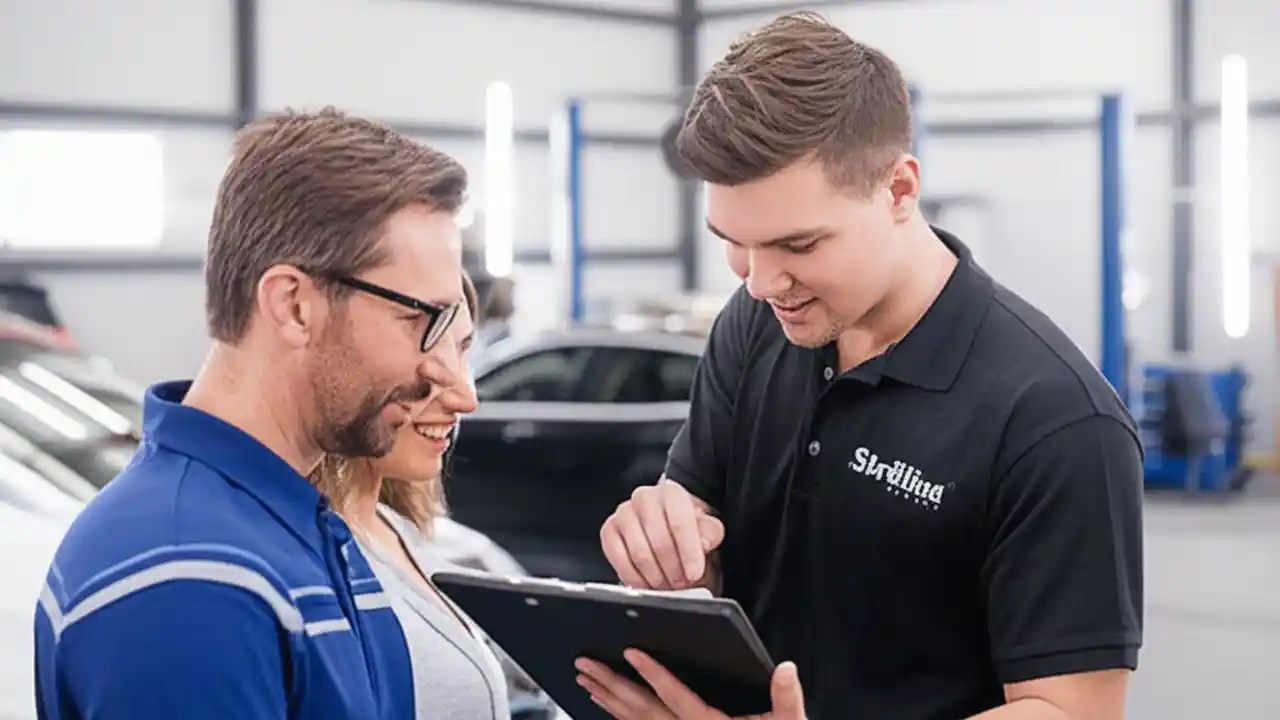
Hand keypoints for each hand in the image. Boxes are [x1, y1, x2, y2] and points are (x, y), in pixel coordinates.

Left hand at [575, 650, 805, 719]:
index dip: (654, 674)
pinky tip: (604, 704)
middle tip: (585, 663)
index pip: (676, 697)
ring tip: (585, 679)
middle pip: (642, 709)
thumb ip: (787, 699)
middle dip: (612, 684)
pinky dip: (619, 717)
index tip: (632, 653)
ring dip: (607, 700)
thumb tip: (785, 669)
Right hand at [601, 477, 724, 589]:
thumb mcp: (708, 529)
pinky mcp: (609, 531)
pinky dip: (636, 578)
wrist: (669, 529)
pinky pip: (619, 560)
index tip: (695, 573)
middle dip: (674, 569)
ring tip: (668, 585)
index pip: (679, 522)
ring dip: (656, 577)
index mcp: (671, 492)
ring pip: (639, 554)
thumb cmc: (688, 529)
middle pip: (659, 541)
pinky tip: (649, 584)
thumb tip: (703, 543)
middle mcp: (644, 498)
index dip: (688, 551)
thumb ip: (710, 533)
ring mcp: (623, 514)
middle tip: (683, 584)